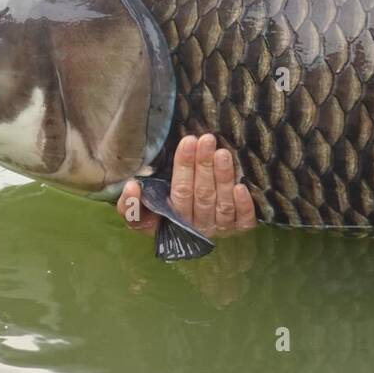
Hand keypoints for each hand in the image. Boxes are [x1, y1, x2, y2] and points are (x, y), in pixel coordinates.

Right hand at [116, 133, 256, 238]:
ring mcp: (220, 228)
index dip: (183, 168)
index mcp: (173, 220)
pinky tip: (241, 186)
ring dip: (223, 177)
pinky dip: (243, 205)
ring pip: (222, 203)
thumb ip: (130, 204)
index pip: (179, 193)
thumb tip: (131, 186)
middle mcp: (198, 226)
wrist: (185, 233)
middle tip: (206, 139)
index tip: (187, 141)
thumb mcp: (142, 212)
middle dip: (203, 165)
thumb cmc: (163, 211)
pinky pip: (243, 220)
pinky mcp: (239, 228)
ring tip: (222, 152)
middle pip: (202, 194)